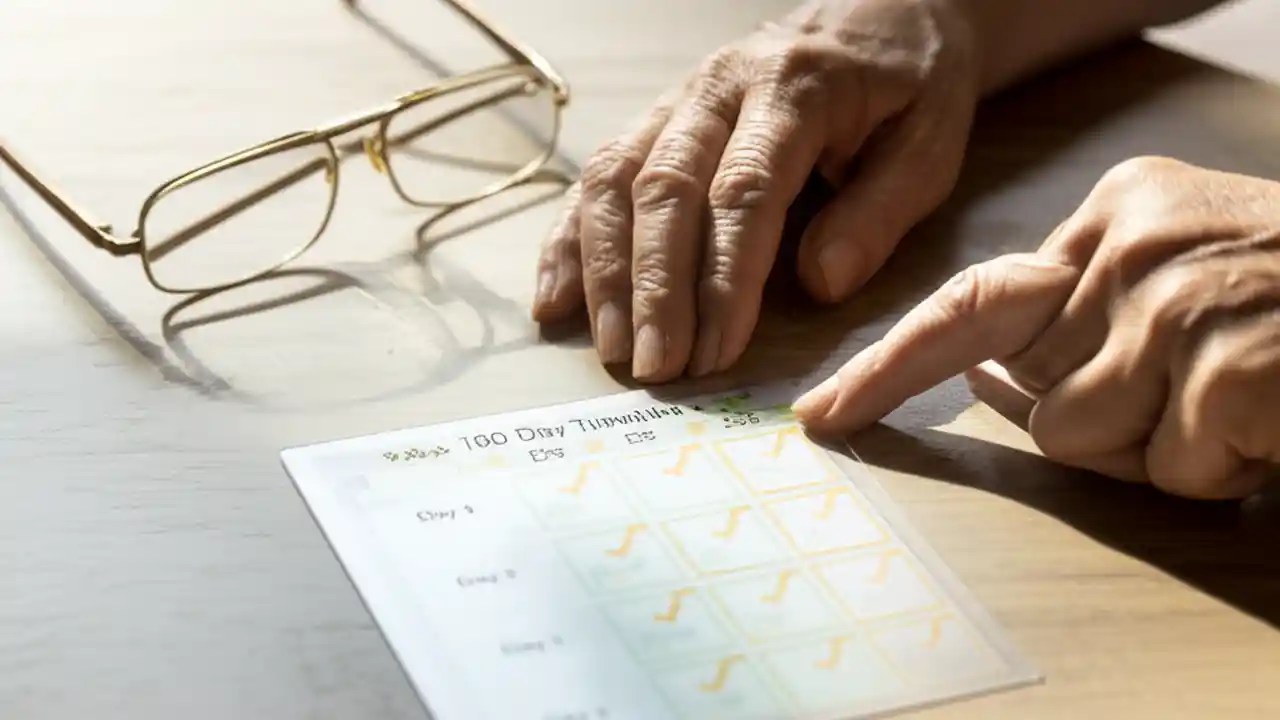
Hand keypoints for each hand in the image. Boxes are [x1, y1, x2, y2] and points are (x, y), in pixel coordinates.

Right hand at [532, 0, 980, 381]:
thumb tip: (820, 285)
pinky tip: (556, 301)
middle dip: (654, 288)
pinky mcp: (654, 118)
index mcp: (794, 89)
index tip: (715, 351)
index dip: (723, 278)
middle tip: (657, 369)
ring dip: (606, 272)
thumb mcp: (931, 143)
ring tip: (613, 349)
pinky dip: (570, 240)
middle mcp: (718, 86)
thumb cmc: (910, 86)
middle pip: (665, 188)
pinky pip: (597, 175)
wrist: (880, 11)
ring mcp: (676, 99)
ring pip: (615, 179)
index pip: (744, 190)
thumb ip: (881, 212)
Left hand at [794, 157, 1279, 498]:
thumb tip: (976, 374)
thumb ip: (1076, 318)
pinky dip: (1217, 469)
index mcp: (1116, 213)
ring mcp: (1180, 302)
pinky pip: (1173, 469)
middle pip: (1031, 390)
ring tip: (1233, 400)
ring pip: (1086, 437)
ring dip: (1156, 450)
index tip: (824, 416)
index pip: (968, 299)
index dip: (887, 365)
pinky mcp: (1230, 366)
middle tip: (1189, 385)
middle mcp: (1135, 245)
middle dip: (1093, 417)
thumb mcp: (1175, 280)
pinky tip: (1268, 421)